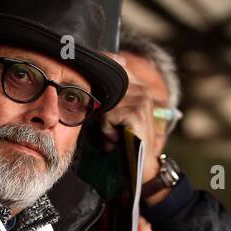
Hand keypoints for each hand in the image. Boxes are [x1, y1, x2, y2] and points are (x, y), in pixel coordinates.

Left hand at [101, 52, 160, 184]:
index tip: (87, 68)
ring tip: (114, 134)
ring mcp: (141, 101)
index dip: (103, 69)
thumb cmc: (126, 140)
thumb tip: (91, 80)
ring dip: (105, 122)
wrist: (142, 162)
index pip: (118, 69)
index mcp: (140, 88)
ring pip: (106, 104)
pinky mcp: (136, 113)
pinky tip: (115, 138)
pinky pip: (108, 116)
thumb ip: (111, 98)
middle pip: (107, 87)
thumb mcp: (117, 116)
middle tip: (110, 125)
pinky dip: (107, 130)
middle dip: (103, 109)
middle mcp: (143, 91)